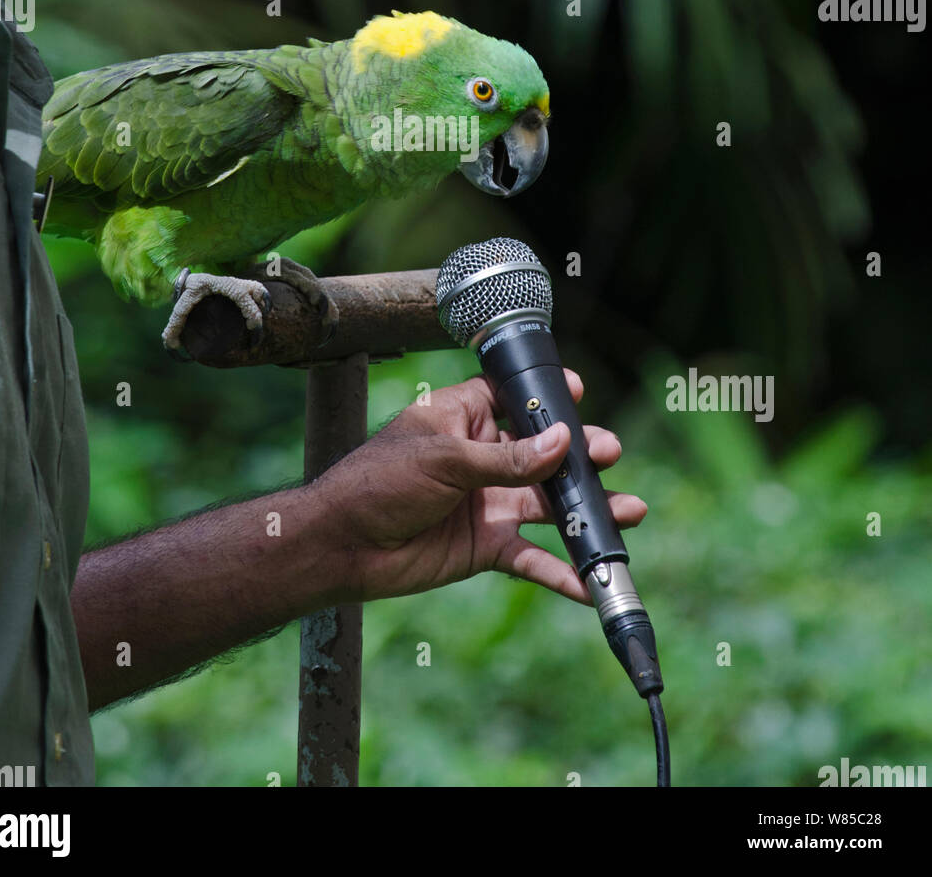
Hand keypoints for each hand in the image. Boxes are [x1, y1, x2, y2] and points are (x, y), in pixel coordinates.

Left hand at [309, 372, 646, 606]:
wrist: (343, 545)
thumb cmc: (379, 482)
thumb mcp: (445, 458)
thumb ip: (508, 457)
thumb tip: (564, 442)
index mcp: (461, 418)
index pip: (511, 398)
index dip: (544, 396)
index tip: (577, 392)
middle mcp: (480, 458)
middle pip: (542, 454)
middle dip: (580, 456)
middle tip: (610, 453)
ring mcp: (486, 503)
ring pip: (548, 505)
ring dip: (586, 511)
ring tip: (630, 513)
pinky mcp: (485, 546)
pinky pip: (531, 557)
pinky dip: (560, 571)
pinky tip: (589, 584)